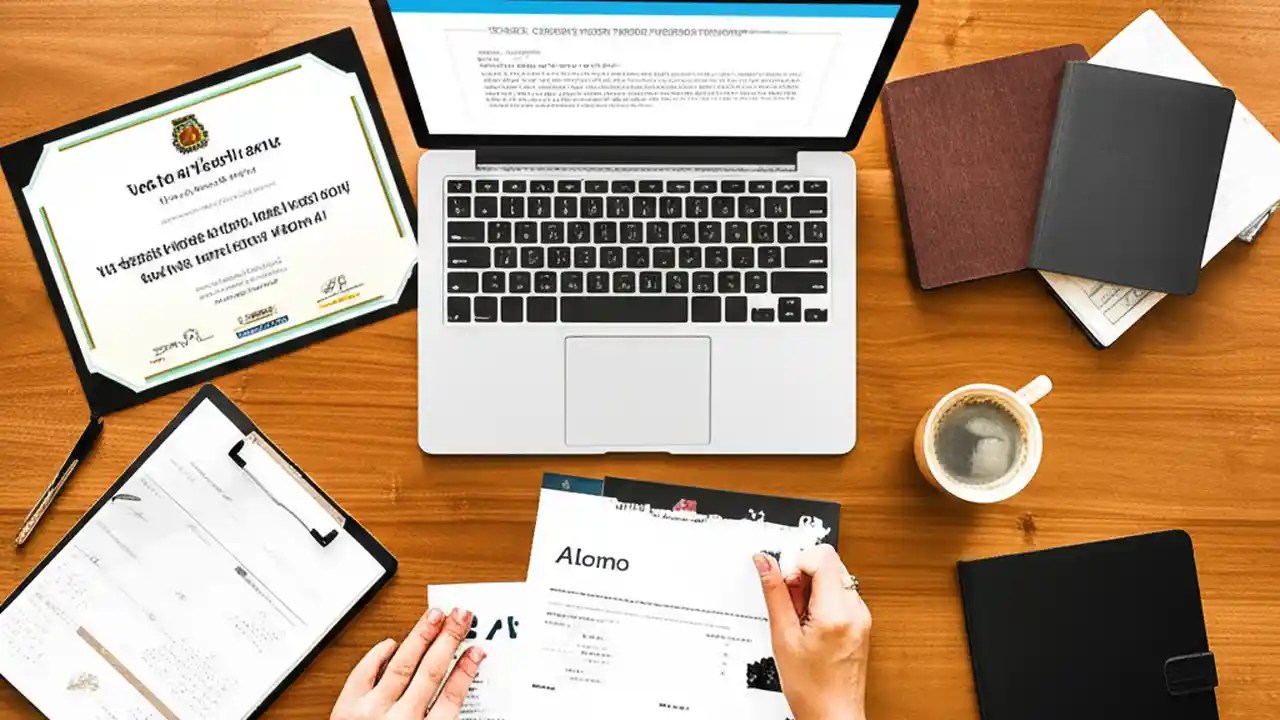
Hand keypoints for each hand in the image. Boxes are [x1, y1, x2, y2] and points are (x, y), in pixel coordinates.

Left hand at [331, 607, 485, 719]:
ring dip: (421, 636)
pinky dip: (378, 654)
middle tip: (461, 616)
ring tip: (434, 615)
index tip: (477, 652)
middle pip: (431, 671)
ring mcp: (371, 712)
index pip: (452, 696)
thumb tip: (454, 709)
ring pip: (402, 664)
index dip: (466, 671)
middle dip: (449, 640)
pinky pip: (364, 672)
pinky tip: (391, 641)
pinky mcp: (345, 709)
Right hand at [755, 545, 871, 719]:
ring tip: (801, 618)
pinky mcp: (862, 621)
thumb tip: (765, 562)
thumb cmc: (811, 688)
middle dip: (804, 575)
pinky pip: (841, 593)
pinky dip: (823, 599)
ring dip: (813, 587)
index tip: (786, 583)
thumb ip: (774, 593)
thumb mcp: (783, 636)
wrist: (834, 715)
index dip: (798, 563)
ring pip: (835, 576)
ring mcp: (862, 615)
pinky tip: (811, 624)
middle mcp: (856, 610)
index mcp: (836, 612)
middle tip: (791, 605)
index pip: (822, 556)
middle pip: (830, 563)